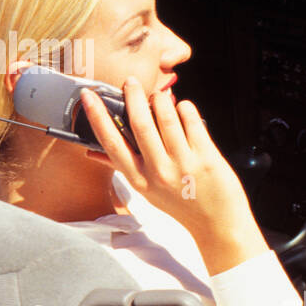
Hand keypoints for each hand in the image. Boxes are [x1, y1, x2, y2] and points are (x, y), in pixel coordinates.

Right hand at [81, 77, 268, 274]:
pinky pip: (192, 121)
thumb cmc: (181, 204)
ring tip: (159, 96)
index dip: (97, 117)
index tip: (88, 97)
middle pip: (140, 125)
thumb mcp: (147, 190)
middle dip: (132, 96)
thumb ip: (122, 168)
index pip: (111, 144)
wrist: (217, 224)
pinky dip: (185, 108)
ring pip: (167, 118)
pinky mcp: (207, 157)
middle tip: (131, 81)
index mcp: (139, 180)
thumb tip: (92, 153)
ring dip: (161, 100)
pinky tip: (183, 108)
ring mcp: (184, 164)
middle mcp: (159, 172)